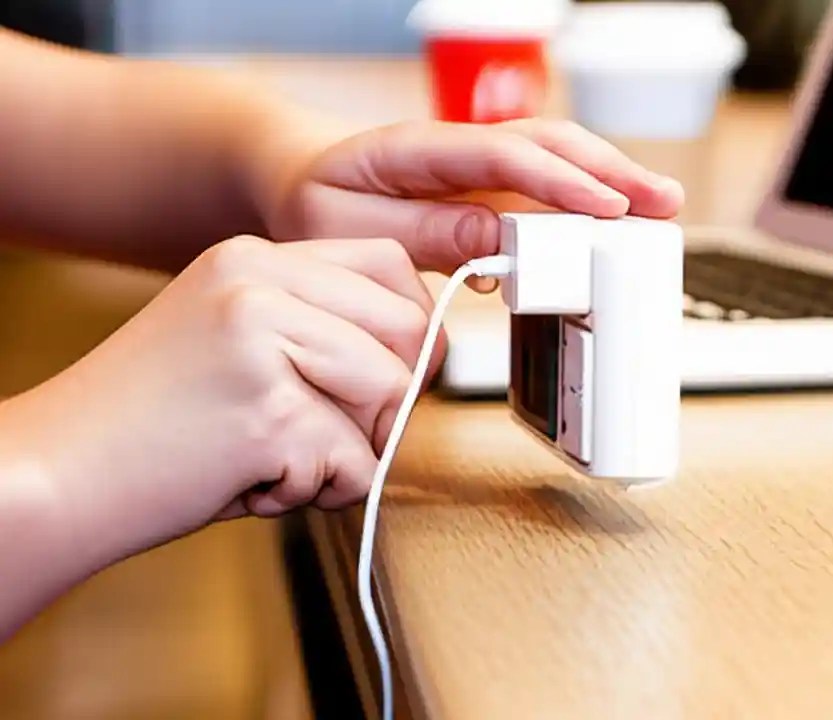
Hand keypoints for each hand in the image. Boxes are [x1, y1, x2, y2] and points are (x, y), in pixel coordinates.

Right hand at [0, 235, 433, 568]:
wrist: (55, 474)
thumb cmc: (155, 423)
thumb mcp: (238, 338)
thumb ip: (320, 327)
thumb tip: (428, 350)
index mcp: (255, 257)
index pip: (393, 267)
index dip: (410, 330)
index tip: (385, 376)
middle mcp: (260, 282)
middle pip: (410, 333)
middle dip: (390, 400)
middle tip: (325, 434)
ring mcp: (263, 340)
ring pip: (393, 398)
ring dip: (350, 450)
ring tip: (274, 456)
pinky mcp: (269, 410)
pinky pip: (357, 464)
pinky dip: (315, 491)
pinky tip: (250, 480)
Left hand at [258, 118, 684, 290]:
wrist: (299, 181)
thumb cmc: (316, 203)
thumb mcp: (346, 226)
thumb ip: (421, 231)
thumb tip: (499, 240)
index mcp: (415, 148)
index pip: (501, 155)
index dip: (558, 181)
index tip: (605, 208)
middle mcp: (458, 149)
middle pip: (546, 143)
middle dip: (609, 171)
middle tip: (660, 202)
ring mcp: (479, 169)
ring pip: (557, 161)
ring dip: (611, 181)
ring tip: (661, 208)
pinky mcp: (490, 193)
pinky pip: (547, 191)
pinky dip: (589, 202)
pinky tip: (623, 223)